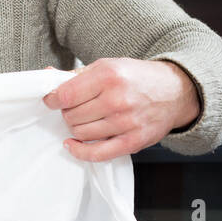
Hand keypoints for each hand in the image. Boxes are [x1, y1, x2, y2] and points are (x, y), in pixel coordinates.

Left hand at [43, 57, 200, 161]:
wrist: (175, 91)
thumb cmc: (137, 78)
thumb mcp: (108, 66)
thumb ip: (77, 74)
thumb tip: (46, 76)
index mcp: (109, 75)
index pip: (65, 95)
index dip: (53, 99)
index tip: (52, 100)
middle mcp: (117, 99)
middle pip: (71, 115)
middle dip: (68, 112)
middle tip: (77, 108)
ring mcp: (126, 122)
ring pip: (80, 133)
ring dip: (76, 128)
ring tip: (85, 119)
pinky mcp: (133, 141)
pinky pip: (96, 154)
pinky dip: (79, 151)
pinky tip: (73, 145)